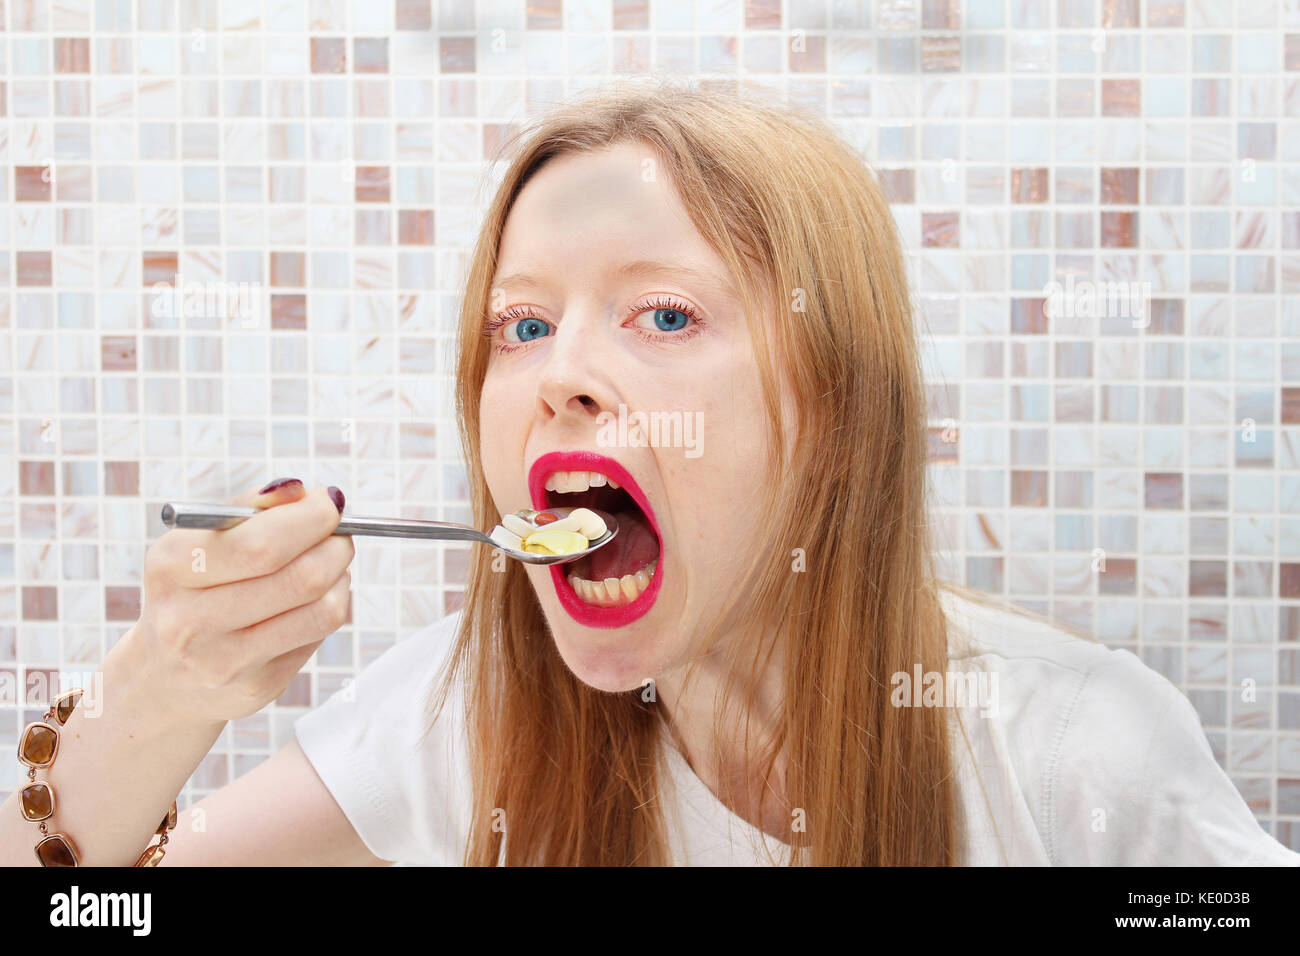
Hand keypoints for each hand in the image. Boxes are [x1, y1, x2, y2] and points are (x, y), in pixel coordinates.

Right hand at [128, 479, 353, 723]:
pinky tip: (317, 596)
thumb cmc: (191, 592)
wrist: (162, 679)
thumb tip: (301, 491)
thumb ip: (248, 510)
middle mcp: (190, 621)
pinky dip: (333, 604)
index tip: (330, 501)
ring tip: (329, 562)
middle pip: (302, 578)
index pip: (261, 544)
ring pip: (323, 609)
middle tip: (339, 533)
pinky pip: (320, 634)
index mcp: (172, 569)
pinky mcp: (257, 686)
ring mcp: (224, 661)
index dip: (311, 519)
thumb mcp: (199, 542)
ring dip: (341, 575)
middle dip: (336, 545)